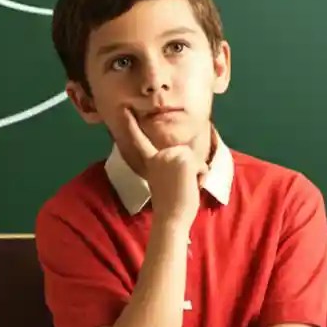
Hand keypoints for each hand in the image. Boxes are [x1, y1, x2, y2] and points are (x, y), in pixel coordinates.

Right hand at [124, 109, 207, 231]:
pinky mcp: (185, 160)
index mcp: (151, 161)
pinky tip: (189, 186)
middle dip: (189, 168)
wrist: (171, 217)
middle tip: (178, 186)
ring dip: (196, 174)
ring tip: (183, 187)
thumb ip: (168, 165)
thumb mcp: (165, 179)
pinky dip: (201, 177)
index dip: (130, 124)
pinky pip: (202, 166)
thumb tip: (180, 158)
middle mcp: (159, 155)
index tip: (123, 108)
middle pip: (184, 152)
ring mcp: (171, 155)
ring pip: (195, 159)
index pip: (139, 140)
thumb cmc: (170, 204)